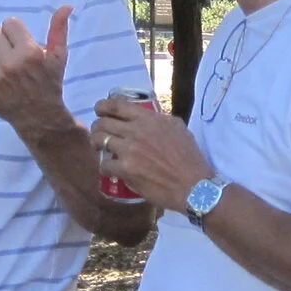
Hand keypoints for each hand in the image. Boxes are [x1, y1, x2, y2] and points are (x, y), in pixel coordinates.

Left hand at [0, 8, 75, 140]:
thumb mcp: (58, 56)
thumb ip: (59, 29)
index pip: (10, 23)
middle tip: (11, 52)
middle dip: (2, 39)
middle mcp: (9, 63)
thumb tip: (66, 6)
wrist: (38, 117)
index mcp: (29, 52)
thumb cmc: (49, 83)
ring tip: (3, 64)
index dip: (16, 32)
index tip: (21, 43)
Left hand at [94, 93, 213, 213]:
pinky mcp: (126, 169)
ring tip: (99, 149)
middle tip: (98, 134)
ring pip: (99, 140)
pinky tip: (111, 170)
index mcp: (149, 119)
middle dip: (97, 128)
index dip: (102, 106)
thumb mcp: (179, 129)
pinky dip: (105, 167)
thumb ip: (160, 120)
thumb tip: (147, 119)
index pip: (117, 105)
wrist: (194, 185)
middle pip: (103, 123)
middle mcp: (137, 131)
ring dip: (97, 145)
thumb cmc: (190, 158)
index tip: (99, 110)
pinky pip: (105, 165)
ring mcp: (130, 150)